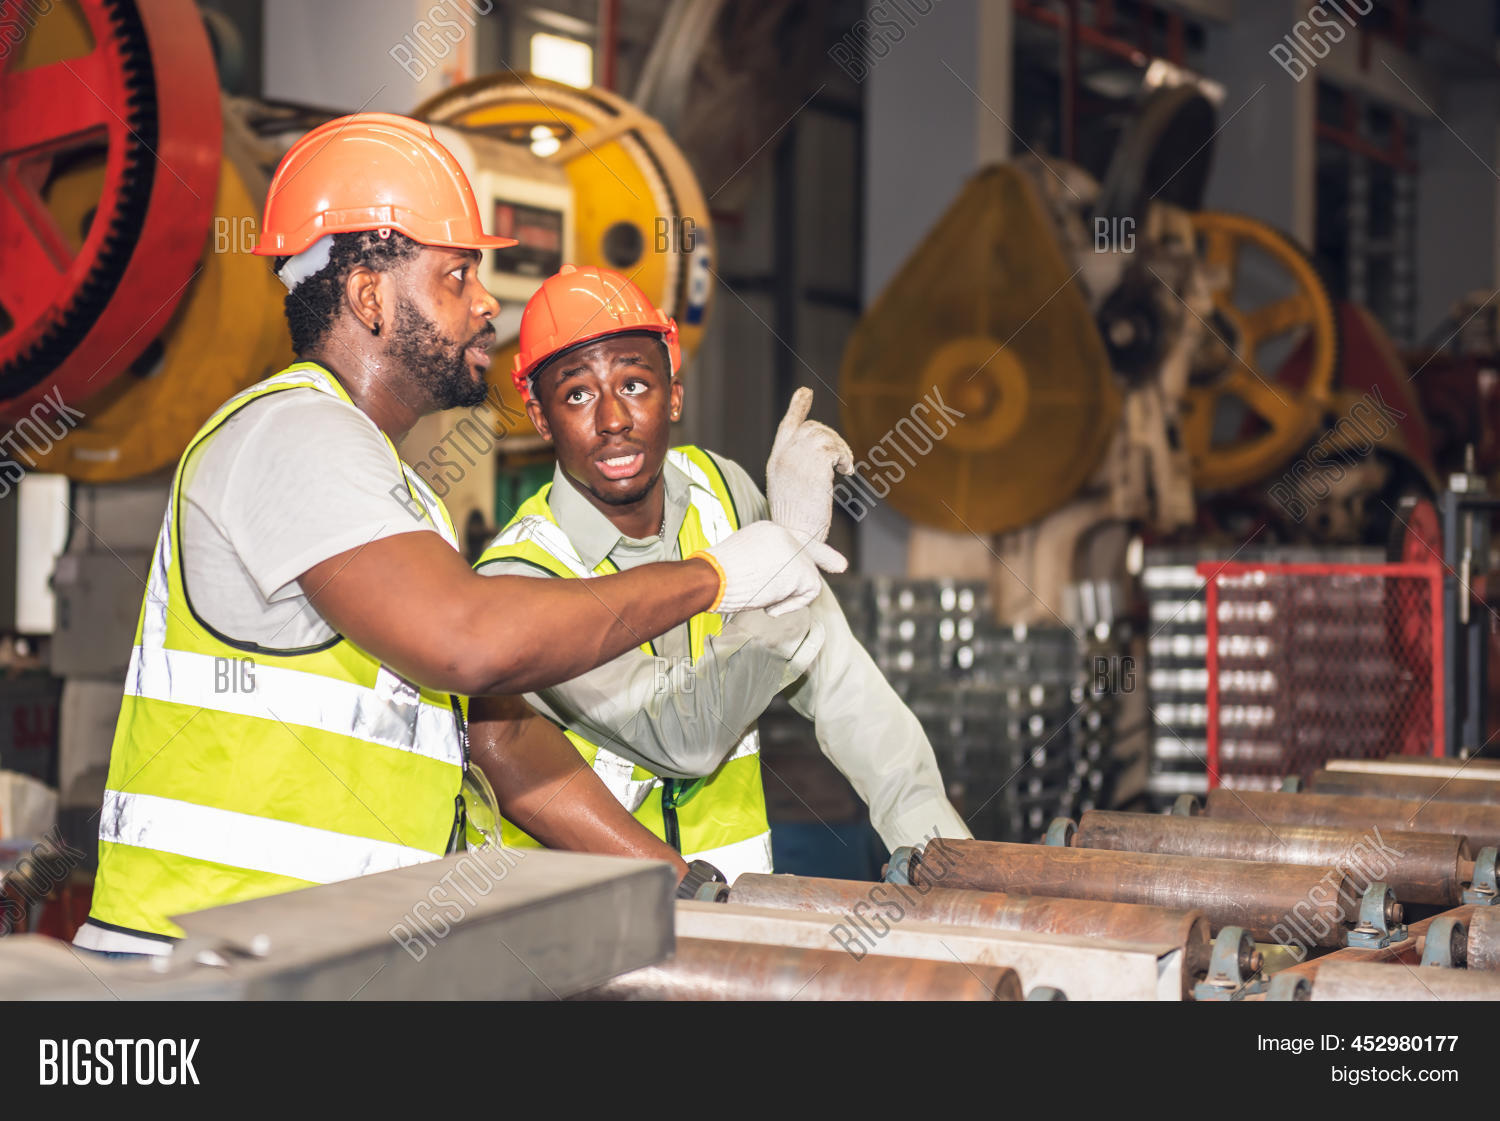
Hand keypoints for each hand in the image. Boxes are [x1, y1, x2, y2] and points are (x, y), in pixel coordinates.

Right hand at [699, 521, 845, 616]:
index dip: (805, 549)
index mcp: (766, 530)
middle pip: (808, 551)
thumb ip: (762, 564)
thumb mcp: (739, 562)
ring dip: (791, 595)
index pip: (791, 539)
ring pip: (809, 576)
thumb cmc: (715, 577)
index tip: (820, 556)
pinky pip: (810, 592)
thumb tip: (773, 583)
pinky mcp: (802, 569)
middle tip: (841, 566)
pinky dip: (793, 604)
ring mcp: (794, 551)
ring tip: (764, 599)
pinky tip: (771, 606)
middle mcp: (783, 534)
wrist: (714, 578)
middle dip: (825, 557)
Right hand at [766, 387, 853, 544]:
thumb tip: (823, 459)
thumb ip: (801, 470)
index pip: (787, 426)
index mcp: (776, 462)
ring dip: (840, 449)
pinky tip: (846, 472)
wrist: (795, 539)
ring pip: (824, 436)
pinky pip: (834, 449)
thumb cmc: (797, 525)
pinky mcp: (814, 467)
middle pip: (812, 428)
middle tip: (843, 459)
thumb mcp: (792, 491)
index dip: (797, 408)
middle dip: (832, 437)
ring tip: (844, 468)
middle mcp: (784, 457)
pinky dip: (844, 457)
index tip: (806, 392)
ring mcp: (797, 460)